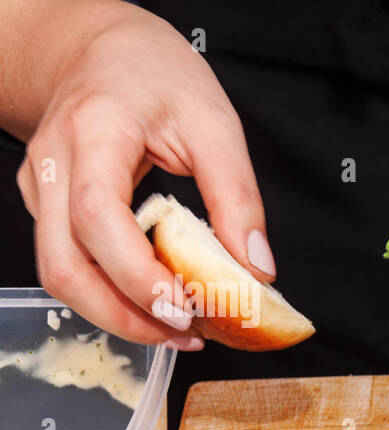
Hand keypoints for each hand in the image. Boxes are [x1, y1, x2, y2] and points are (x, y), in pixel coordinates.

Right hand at [10, 3, 273, 346]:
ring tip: (177, 330)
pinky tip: (155, 303)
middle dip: (124, 315)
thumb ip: (238, 197)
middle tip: (187, 334)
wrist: (103, 48)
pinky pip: (68, 263)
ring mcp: (43, 187)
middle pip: (64, 264)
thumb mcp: (216, 123)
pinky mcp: (48, 205)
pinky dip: (108, 294)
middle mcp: (54, 164)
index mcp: (95, 133)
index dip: (138, 276)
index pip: (100, 219)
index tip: (187, 308)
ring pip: (57, 274)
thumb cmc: (157, 75)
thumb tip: (258, 268)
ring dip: (115, 315)